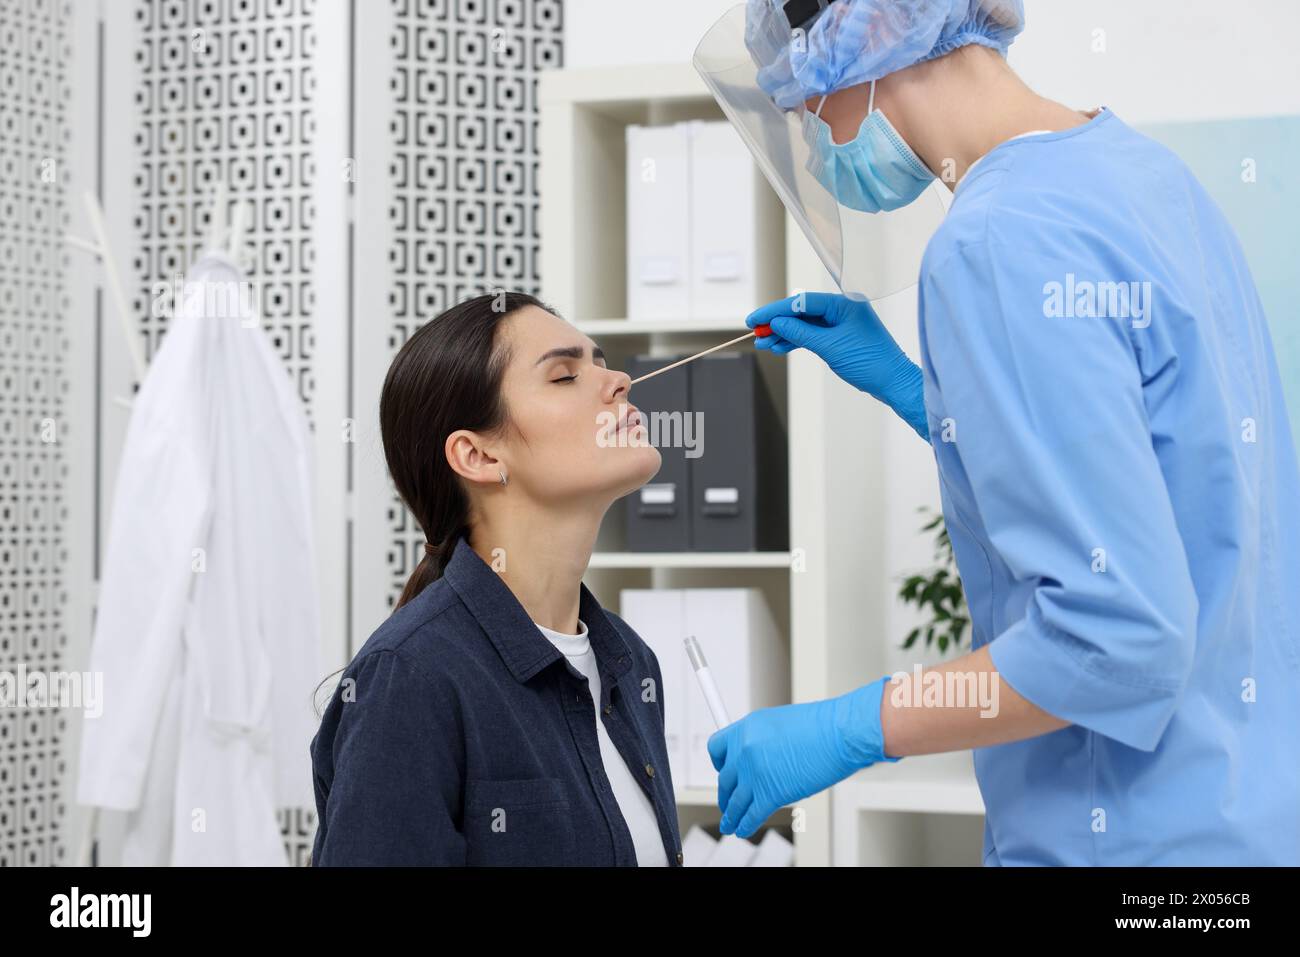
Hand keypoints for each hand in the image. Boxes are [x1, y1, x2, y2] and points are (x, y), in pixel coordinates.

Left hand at [708, 675, 899, 837]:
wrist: (839, 733)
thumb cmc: (821, 726)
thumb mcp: (780, 723)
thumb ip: (762, 740)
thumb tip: (759, 757)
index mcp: (747, 727)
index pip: (717, 748)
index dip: (719, 763)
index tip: (722, 772)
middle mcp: (744, 749)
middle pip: (725, 779)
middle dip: (726, 794)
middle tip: (728, 801)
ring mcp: (755, 773)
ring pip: (735, 801)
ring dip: (731, 816)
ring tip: (729, 824)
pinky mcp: (769, 794)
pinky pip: (750, 815)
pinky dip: (745, 825)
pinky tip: (742, 829)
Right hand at [748, 292, 928, 440]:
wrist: (893, 383)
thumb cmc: (870, 362)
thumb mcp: (830, 347)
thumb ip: (801, 333)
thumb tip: (778, 323)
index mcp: (844, 303)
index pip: (801, 302)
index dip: (775, 310)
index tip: (756, 319)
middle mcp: (842, 309)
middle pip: (801, 312)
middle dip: (777, 323)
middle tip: (756, 332)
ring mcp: (842, 324)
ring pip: (805, 325)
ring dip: (784, 334)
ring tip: (764, 344)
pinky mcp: (841, 338)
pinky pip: (813, 336)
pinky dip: (796, 342)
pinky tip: (780, 348)